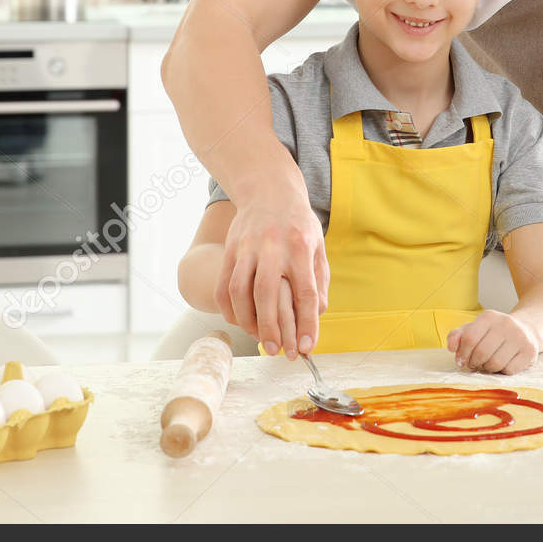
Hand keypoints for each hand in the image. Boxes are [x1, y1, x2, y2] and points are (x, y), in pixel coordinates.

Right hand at [216, 190, 326, 357]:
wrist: (268, 190)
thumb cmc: (298, 223)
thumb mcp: (318, 244)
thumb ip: (319, 278)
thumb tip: (317, 312)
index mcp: (299, 247)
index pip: (305, 292)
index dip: (307, 322)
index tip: (308, 346)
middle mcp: (272, 247)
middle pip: (267, 294)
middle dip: (272, 328)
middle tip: (278, 351)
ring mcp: (247, 248)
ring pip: (240, 290)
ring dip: (248, 320)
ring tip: (258, 338)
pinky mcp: (230, 249)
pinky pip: (223, 284)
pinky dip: (228, 308)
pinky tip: (239, 321)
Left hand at [447, 310, 539, 374]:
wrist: (526, 330)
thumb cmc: (493, 333)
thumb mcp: (474, 329)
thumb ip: (457, 336)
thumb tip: (451, 347)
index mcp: (489, 316)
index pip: (469, 338)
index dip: (462, 354)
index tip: (461, 361)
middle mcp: (506, 323)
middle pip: (481, 353)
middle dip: (474, 363)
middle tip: (475, 364)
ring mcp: (520, 337)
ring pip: (495, 364)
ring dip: (487, 368)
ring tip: (488, 363)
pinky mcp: (530, 351)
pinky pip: (509, 370)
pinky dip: (502, 371)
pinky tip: (503, 364)